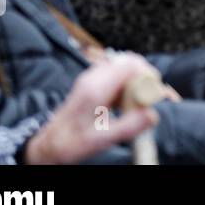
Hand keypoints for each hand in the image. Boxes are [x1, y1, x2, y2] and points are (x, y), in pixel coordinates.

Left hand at [24, 53, 159, 163]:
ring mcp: (93, 77)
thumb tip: (152, 114)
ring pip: (125, 66)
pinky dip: (127, 85)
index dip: (147, 76)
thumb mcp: (101, 139)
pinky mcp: (94, 81)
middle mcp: (94, 77)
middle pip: (130, 61)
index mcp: (96, 88)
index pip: (131, 65)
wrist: (50, 143)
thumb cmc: (71, 143)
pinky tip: (125, 103)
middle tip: (148, 99)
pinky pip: (118, 74)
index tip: (153, 94)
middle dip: (144, 78)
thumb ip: (129, 126)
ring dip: (136, 81)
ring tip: (137, 103)